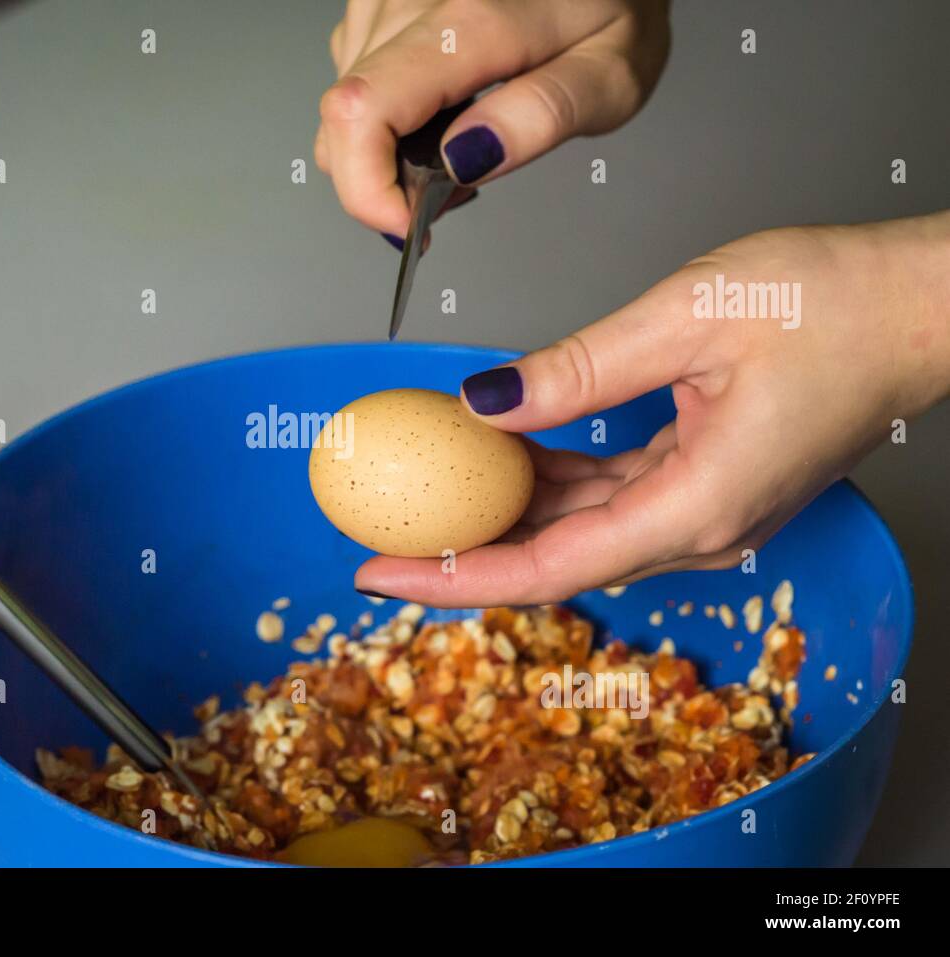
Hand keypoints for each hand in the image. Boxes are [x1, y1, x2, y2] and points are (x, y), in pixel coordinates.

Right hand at [315, 0, 670, 243]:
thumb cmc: (616, 7)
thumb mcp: (611, 77)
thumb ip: (542, 116)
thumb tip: (460, 160)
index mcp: (469, 19)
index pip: (363, 111)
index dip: (365, 187)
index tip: (406, 223)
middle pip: (344, 118)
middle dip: (385, 179)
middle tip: (458, 186)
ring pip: (346, 107)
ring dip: (387, 148)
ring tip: (461, 138)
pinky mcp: (375, 1)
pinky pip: (353, 78)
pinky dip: (386, 115)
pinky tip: (441, 107)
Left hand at [354, 212, 949, 605]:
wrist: (921, 306)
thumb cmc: (835, 307)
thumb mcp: (687, 317)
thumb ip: (576, 369)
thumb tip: (484, 402)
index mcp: (694, 508)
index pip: (547, 568)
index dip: (454, 578)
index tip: (380, 573)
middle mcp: (698, 528)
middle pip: (553, 563)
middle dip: (461, 557)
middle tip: (379, 541)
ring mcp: (703, 511)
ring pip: (578, 533)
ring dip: (502, 520)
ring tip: (425, 501)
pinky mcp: (705, 483)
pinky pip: (608, 500)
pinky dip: (550, 487)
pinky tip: (503, 461)